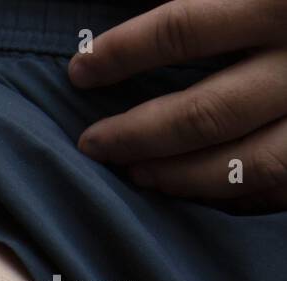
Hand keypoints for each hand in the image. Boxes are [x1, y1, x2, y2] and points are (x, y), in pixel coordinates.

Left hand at [71, 0, 286, 209]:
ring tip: (139, 174)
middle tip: (93, 144)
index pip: (183, 30)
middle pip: (207, 114)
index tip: (80, 70)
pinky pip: (281, 187)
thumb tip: (130, 38)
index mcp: (278, 2)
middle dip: (138, 135)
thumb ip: (209, 6)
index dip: (123, 52)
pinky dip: (235, 196)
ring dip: (182, 177)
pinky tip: (198, 190)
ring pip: (247, 164)